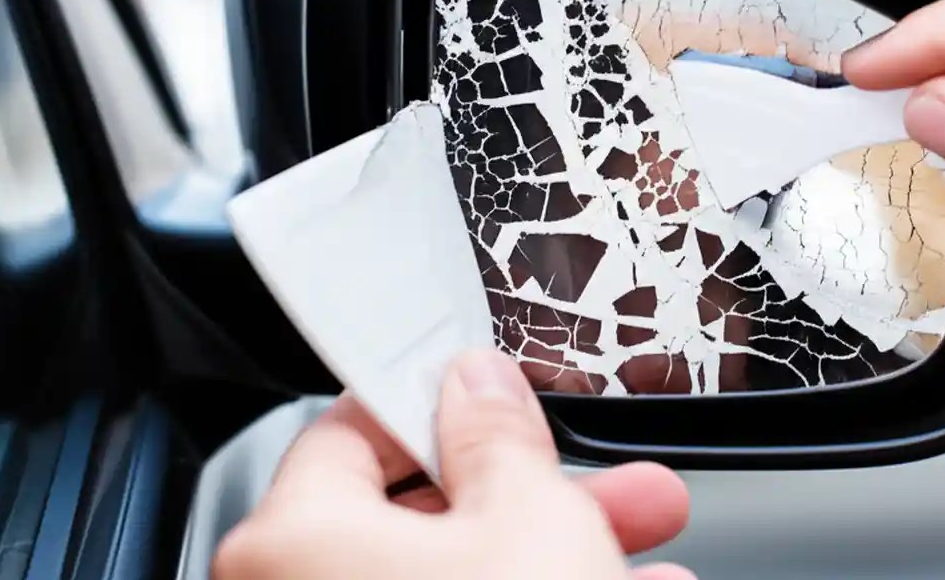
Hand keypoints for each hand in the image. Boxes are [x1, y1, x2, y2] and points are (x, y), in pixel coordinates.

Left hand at [212, 349, 693, 578]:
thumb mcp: (526, 522)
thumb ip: (499, 438)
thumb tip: (480, 384)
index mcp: (294, 541)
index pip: (355, 425)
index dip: (443, 397)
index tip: (501, 389)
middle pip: (428, 511)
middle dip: (541, 488)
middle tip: (619, 477)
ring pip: (462, 573)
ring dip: (560, 553)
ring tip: (651, 547)